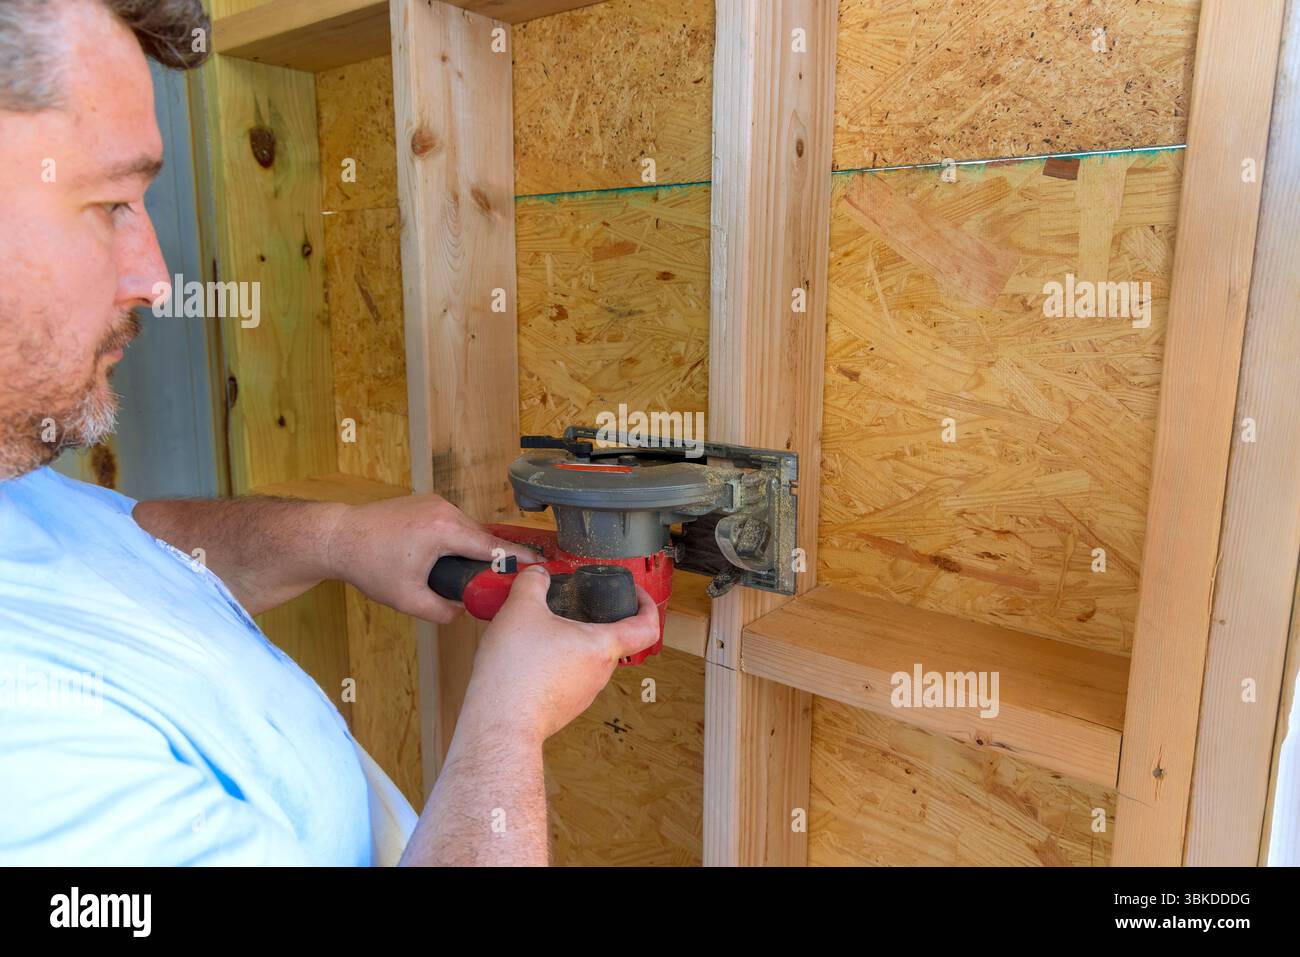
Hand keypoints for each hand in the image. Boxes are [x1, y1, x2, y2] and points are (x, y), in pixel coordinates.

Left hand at [324, 495, 535, 623]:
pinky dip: (458, 539)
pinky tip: (451, 559)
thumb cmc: (369, 565)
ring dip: (472, 549)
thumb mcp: (408, 600)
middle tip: (503, 583)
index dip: (519, 559)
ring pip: (468, 529)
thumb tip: (464, 611)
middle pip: (483, 538)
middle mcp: (445, 510)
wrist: (339, 536)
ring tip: (472, 575)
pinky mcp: (427, 502)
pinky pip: (454, 522)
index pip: (494, 547)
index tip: (541, 566)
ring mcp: (435, 502)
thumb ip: (443, 611)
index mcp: (445, 531)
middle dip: (494, 559)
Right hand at [458, 565, 660, 743]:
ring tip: (538, 631)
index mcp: (602, 647)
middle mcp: (599, 673)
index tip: (635, 593)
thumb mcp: (520, 609)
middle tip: (570, 606)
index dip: (646, 604)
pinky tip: (526, 657)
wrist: (499, 723)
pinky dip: (552, 663)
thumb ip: (532, 583)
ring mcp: (582, 694)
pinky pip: (565, 678)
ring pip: (584, 660)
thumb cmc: (516, 670)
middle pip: (608, 641)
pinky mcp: (563, 707)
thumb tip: (537, 574)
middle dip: (590, 620)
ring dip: (567, 643)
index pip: (647, 627)